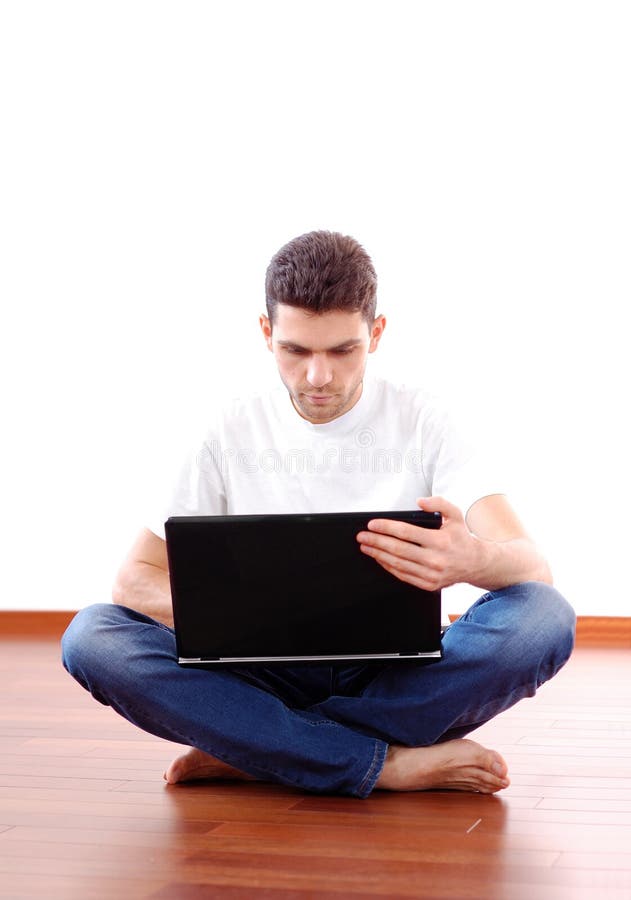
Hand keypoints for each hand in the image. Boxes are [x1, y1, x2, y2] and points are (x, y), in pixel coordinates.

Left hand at [356, 496, 484, 590]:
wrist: (475, 563)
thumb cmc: (461, 537)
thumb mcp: (455, 515)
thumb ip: (439, 503)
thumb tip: (420, 501)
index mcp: (440, 541)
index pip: (406, 533)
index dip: (386, 528)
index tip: (372, 524)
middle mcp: (435, 559)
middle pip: (398, 549)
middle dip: (376, 542)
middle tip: (362, 536)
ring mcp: (431, 574)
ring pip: (398, 564)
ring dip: (378, 555)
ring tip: (366, 547)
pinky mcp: (428, 584)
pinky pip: (403, 575)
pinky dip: (388, 567)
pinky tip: (380, 559)